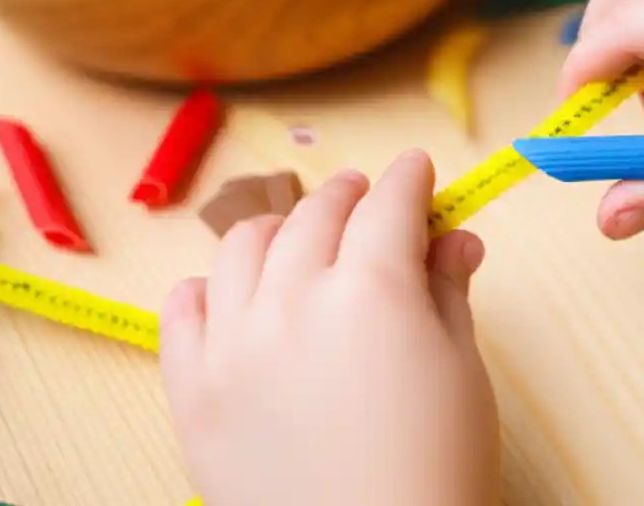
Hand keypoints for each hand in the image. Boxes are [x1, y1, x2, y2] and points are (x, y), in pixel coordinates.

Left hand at [160, 151, 499, 505]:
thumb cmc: (435, 471)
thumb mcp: (461, 373)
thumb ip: (448, 293)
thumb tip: (454, 239)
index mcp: (372, 291)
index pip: (390, 205)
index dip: (410, 180)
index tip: (417, 172)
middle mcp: (294, 300)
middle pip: (318, 215)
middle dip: (351, 195)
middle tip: (369, 198)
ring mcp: (233, 343)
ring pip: (244, 246)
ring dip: (281, 228)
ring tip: (301, 240)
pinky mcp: (192, 389)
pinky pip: (181, 309)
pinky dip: (208, 288)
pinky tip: (233, 295)